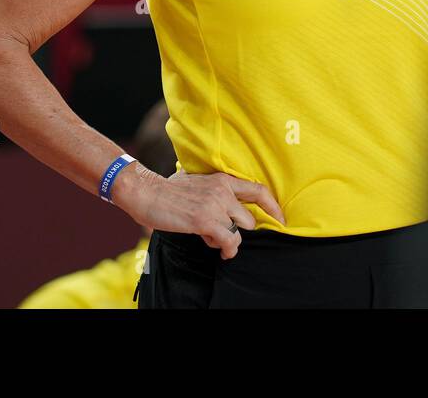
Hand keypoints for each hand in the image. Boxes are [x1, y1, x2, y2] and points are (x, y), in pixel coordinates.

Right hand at [120, 166, 285, 259]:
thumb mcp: (196, 180)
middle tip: (222, 234)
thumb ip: (211, 188)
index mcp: (222, 179)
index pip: (258, 190)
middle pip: (250, 219)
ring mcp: (215, 205)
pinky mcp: (205, 220)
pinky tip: (215, 248)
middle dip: (238, 231)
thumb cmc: (167, 189)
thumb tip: (219, 197)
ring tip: (211, 238)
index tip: (281, 219)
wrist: (146, 192)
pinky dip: (224, 249)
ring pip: (239, 232)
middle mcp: (223, 191)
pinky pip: (228, 241)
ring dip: (227, 240)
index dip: (273, 207)